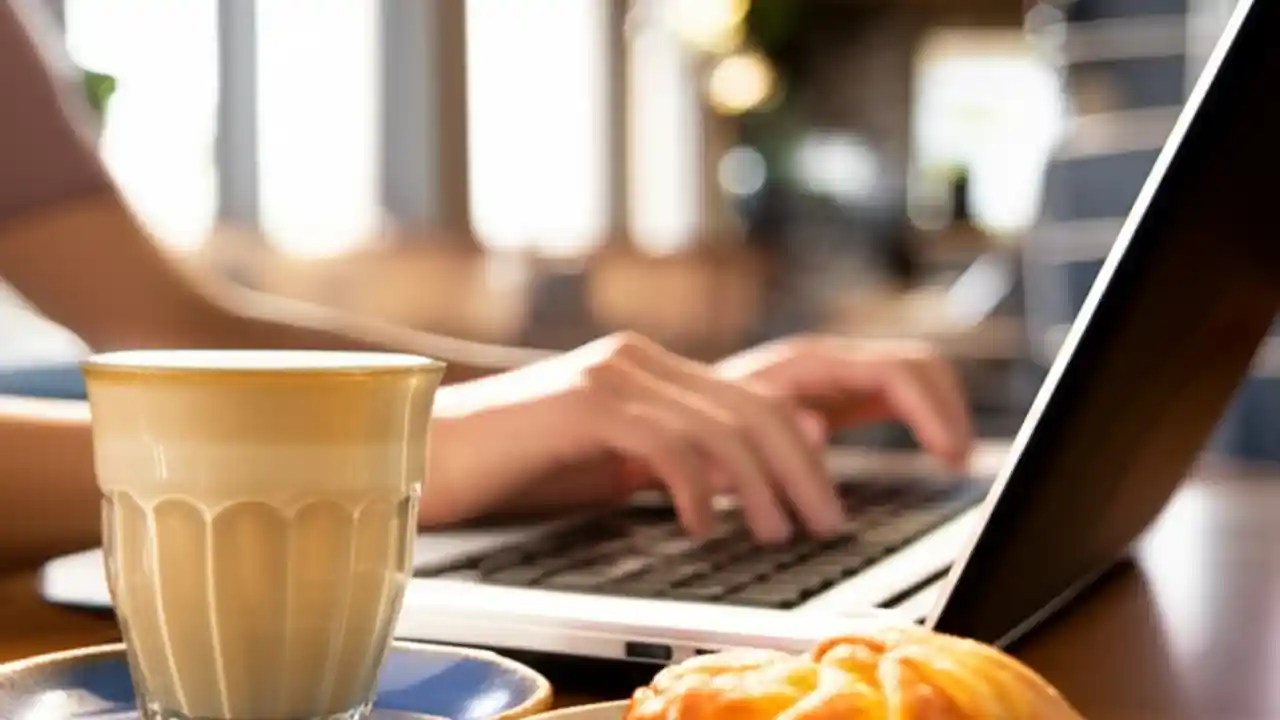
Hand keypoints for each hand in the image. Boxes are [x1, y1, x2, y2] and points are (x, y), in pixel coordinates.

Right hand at [425, 332, 970, 541]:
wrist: (424, 449)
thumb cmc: (518, 464)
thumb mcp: (613, 461)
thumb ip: (682, 456)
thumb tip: (765, 469)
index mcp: (652, 372)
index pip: (754, 401)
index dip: (805, 451)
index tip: (828, 504)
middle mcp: (639, 362)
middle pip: (754, 408)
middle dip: (803, 470)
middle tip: (826, 523)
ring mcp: (611, 377)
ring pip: (722, 424)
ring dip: (763, 486)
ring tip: (779, 532)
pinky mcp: (582, 404)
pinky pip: (665, 442)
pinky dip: (696, 487)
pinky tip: (701, 525)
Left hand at [714, 335, 972, 470]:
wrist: (669, 425)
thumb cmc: (690, 436)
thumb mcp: (720, 440)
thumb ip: (761, 434)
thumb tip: (817, 430)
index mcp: (808, 366)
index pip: (895, 371)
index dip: (931, 409)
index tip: (950, 455)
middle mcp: (829, 362)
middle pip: (918, 364)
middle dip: (948, 408)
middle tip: (959, 462)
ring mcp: (837, 375)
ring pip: (917, 376)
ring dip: (945, 412)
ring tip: (954, 461)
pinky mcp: (841, 396)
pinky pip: (902, 395)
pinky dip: (928, 418)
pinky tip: (936, 453)